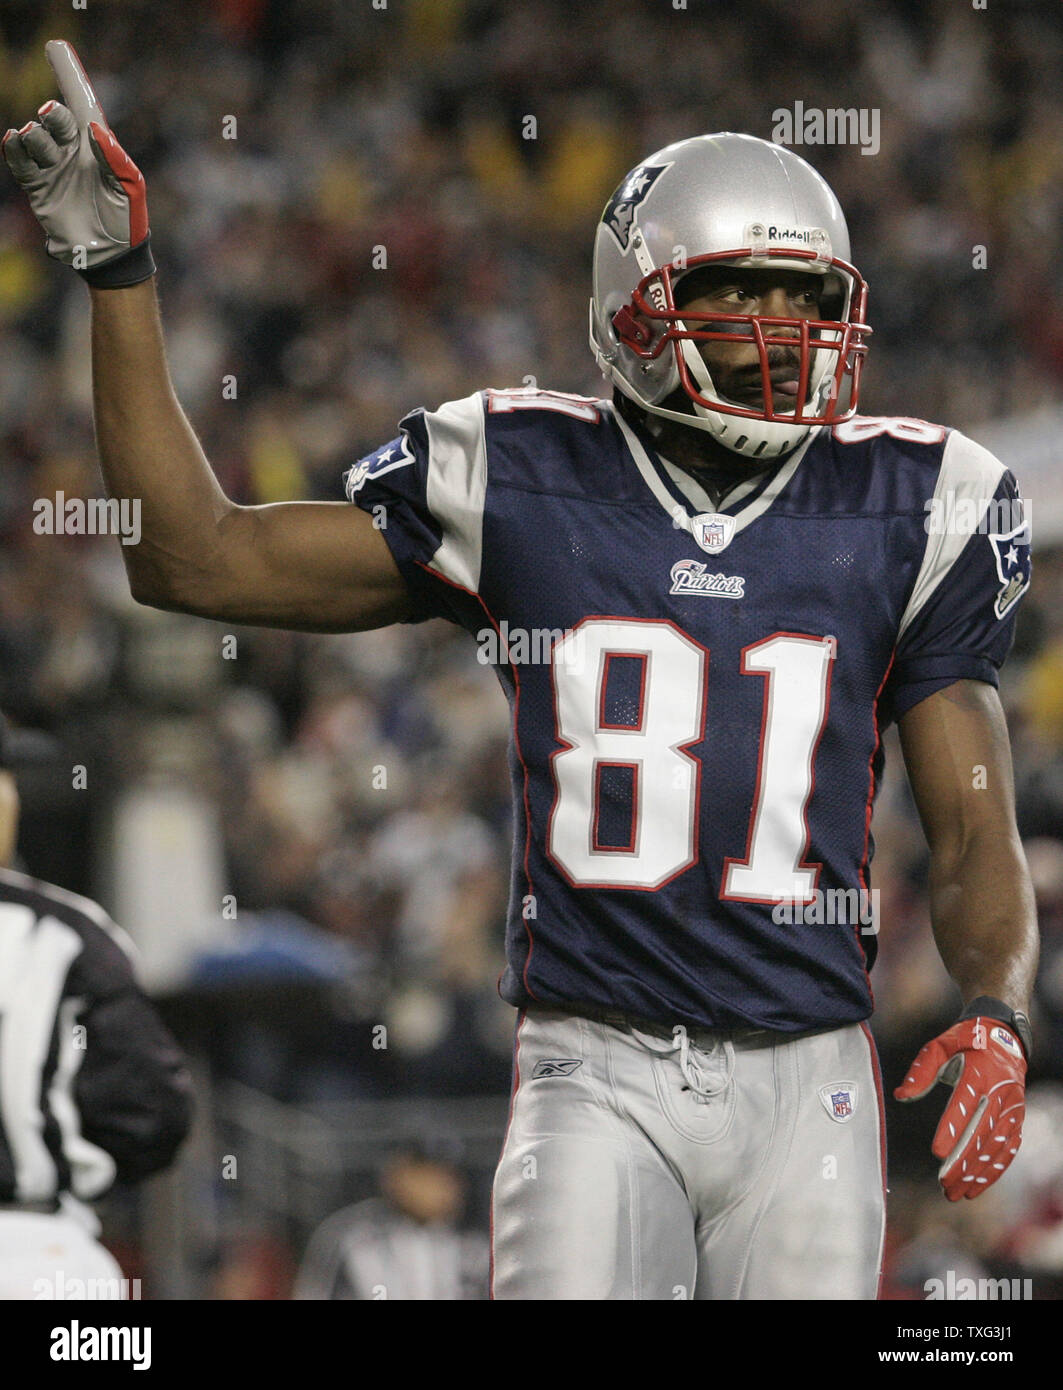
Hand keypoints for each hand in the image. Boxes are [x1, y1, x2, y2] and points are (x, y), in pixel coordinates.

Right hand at [2, 40, 153, 286]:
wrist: (111, 255)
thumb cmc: (128, 220)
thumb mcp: (130, 187)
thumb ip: (114, 157)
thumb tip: (95, 129)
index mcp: (98, 145)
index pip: (82, 103)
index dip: (69, 76)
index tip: (56, 47)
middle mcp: (73, 151)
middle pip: (56, 119)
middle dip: (52, 114)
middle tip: (51, 116)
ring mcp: (53, 167)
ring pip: (35, 137)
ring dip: (36, 136)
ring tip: (40, 144)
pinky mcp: (38, 186)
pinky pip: (20, 161)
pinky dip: (15, 149)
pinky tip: (14, 140)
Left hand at [894, 1016, 1025, 1200]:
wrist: (1003, 1036)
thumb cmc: (964, 1041)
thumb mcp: (939, 1045)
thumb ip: (921, 1071)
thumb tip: (901, 1095)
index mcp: (980, 1072)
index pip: (965, 1105)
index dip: (952, 1129)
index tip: (937, 1153)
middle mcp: (1000, 1092)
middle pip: (981, 1133)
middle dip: (963, 1162)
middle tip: (943, 1184)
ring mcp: (1012, 1108)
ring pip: (995, 1147)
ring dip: (976, 1173)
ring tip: (954, 1192)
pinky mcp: (1017, 1119)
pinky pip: (1008, 1149)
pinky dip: (994, 1170)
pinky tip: (977, 1187)